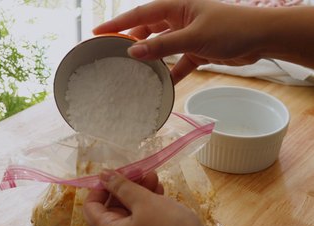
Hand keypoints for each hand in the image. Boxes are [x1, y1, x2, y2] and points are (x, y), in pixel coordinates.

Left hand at [83, 170, 205, 225]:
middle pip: (112, 205)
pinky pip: (142, 214)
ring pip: (129, 207)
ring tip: (153, 176)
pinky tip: (159, 188)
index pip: (91, 206)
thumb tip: (103, 174)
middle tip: (140, 170)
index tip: (116, 173)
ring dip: (139, 189)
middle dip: (126, 184)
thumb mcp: (145, 203)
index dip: (101, 187)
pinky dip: (149, 200)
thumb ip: (122, 187)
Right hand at [93, 0, 264, 83]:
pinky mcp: (197, 50)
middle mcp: (179, 19)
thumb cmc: (230, 28)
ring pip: (162, 48)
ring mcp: (188, 35)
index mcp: (176, 7)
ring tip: (135, 74)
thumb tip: (133, 52)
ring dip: (152, 61)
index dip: (118, 23)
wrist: (261, 38)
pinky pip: (178, 62)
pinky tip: (163, 85)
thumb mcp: (193, 37)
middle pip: (148, 31)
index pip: (140, 14)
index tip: (98, 32)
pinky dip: (172, 72)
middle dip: (133, 44)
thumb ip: (163, 46)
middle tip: (115, 57)